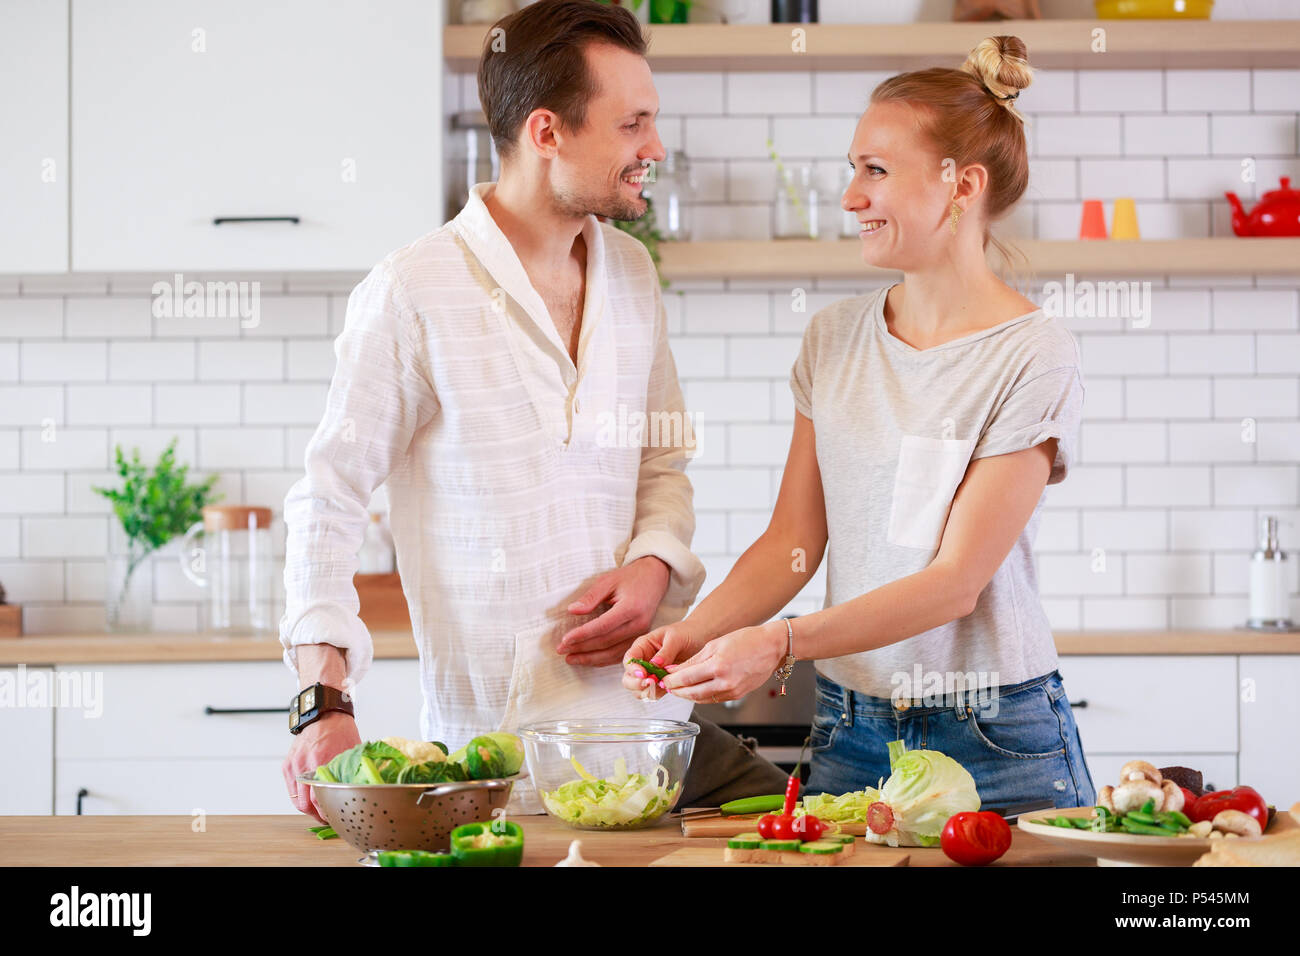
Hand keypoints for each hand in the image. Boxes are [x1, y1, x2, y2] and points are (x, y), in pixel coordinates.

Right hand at [282, 711, 360, 822]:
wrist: (323, 715)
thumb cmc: (340, 731)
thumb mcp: (351, 752)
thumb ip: (350, 772)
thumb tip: (360, 790)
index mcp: (321, 761)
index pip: (320, 798)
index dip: (328, 813)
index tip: (337, 817)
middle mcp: (304, 765)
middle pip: (307, 804)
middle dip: (318, 816)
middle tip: (328, 819)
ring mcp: (293, 766)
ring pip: (297, 800)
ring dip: (309, 810)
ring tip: (320, 812)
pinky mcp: (287, 765)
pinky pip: (292, 790)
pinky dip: (301, 797)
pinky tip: (311, 799)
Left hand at [556, 556, 671, 666]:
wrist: (654, 578)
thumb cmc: (630, 577)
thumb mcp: (608, 581)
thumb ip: (591, 597)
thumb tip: (573, 610)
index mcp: (630, 608)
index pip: (602, 626)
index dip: (582, 635)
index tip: (564, 640)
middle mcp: (638, 624)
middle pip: (606, 642)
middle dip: (582, 648)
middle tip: (561, 650)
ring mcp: (641, 633)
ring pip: (613, 653)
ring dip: (591, 658)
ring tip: (571, 658)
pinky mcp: (641, 638)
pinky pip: (620, 654)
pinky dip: (603, 659)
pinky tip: (589, 659)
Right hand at [620, 618, 710, 700]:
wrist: (699, 638)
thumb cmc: (686, 633)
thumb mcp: (675, 638)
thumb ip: (665, 652)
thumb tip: (654, 664)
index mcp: (643, 646)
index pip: (630, 659)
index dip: (633, 669)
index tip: (644, 674)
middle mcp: (643, 661)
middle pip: (628, 678)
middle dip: (636, 683)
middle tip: (651, 683)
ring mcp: (650, 674)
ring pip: (638, 689)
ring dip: (647, 691)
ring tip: (662, 686)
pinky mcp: (660, 683)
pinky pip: (652, 693)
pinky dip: (657, 694)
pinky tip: (668, 688)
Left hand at [661, 620, 788, 703]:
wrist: (771, 647)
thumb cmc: (746, 640)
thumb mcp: (715, 644)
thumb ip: (694, 660)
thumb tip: (675, 670)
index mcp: (718, 666)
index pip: (686, 678)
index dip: (671, 681)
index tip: (663, 679)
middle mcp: (725, 682)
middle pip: (692, 692)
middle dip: (676, 691)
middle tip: (666, 687)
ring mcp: (732, 691)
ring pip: (702, 699)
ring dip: (687, 696)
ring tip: (678, 690)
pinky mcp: (737, 695)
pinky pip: (713, 699)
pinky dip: (701, 697)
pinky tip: (695, 691)